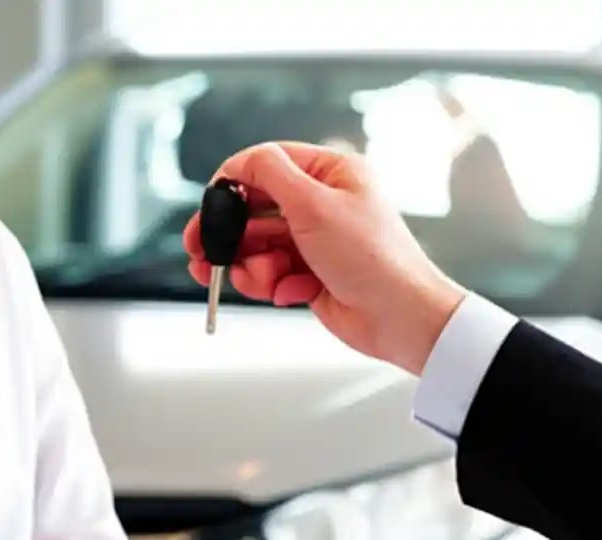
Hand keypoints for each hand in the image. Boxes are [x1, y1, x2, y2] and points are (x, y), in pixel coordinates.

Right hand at [184, 141, 465, 375]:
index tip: (210, 203)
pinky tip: (289, 293)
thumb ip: (271, 174)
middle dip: (230, 234)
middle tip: (201, 251)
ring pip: (259, 246)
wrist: (400, 318)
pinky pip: (273, 273)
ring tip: (260, 280)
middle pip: (256, 208)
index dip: (234, 181)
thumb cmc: (373, 259)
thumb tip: (242, 160)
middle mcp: (325, 203)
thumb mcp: (315, 205)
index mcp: (333, 174)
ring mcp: (318, 240)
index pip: (269, 163)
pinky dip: (273, 285)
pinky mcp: (313, 274)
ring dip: (252, 265)